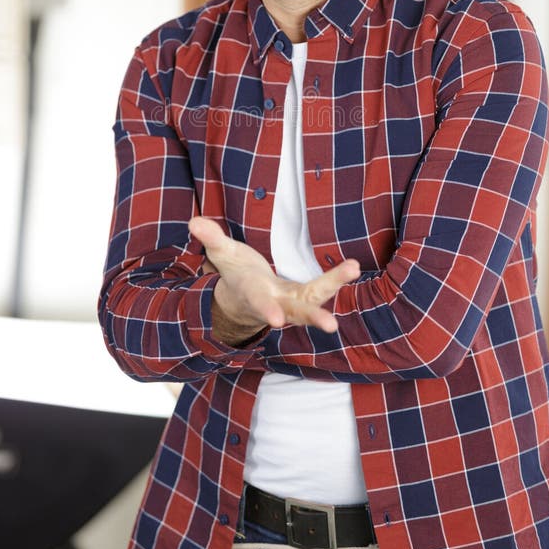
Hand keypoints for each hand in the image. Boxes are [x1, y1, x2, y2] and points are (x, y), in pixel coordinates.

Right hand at [189, 216, 359, 341]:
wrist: (244, 300)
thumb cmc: (235, 275)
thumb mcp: (221, 255)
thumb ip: (212, 239)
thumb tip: (194, 222)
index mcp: (253, 294)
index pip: (259, 303)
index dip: (267, 310)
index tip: (277, 321)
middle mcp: (276, 302)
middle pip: (297, 311)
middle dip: (313, 317)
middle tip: (331, 326)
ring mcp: (294, 302)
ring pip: (316, 299)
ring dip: (334, 284)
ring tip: (353, 267)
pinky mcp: (306, 296)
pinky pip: (324, 288)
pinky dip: (338, 278)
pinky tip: (353, 266)